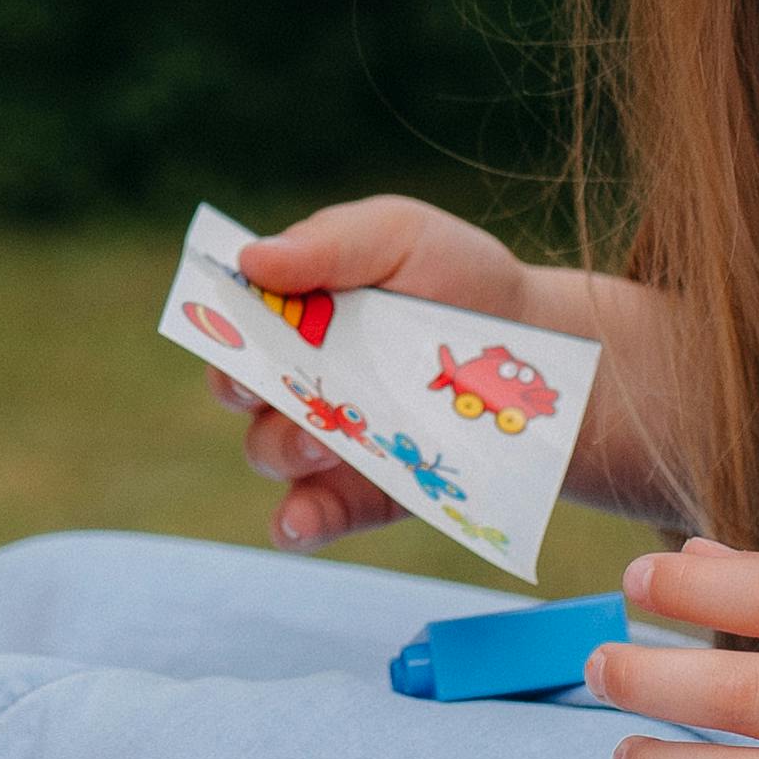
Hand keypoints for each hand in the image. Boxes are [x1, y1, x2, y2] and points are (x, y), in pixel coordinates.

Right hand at [209, 196, 545, 548]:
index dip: (221, 322)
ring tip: (322, 439)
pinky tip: (303, 519)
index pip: (232, 320)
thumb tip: (251, 258)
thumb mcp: (402, 236)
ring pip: (270, 452)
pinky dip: (298, 522)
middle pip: (238, 389)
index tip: (235, 324)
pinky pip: (309, 518)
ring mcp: (326, 441)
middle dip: (244, 386)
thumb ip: (330, 242)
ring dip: (282, 447)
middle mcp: (297, 378)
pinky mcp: (360, 495)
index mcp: (292, 313)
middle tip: (273, 382)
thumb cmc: (458, 281)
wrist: (536, 356)